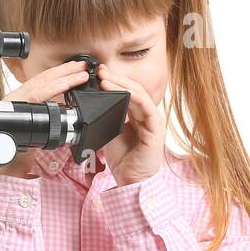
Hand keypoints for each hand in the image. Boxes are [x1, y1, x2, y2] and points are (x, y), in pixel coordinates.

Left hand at [0, 60, 92, 175]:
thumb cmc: (0, 154)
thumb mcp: (14, 153)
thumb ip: (28, 151)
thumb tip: (42, 153)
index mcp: (12, 110)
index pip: (37, 93)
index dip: (56, 86)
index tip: (74, 81)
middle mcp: (14, 100)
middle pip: (40, 81)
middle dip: (63, 72)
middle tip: (82, 68)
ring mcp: (16, 97)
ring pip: (39, 80)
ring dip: (60, 73)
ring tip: (77, 67)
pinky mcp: (20, 98)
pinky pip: (37, 84)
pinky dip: (52, 78)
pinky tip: (63, 76)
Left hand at [95, 64, 164, 185]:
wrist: (132, 180)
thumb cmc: (124, 159)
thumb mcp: (110, 133)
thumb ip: (107, 117)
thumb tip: (93, 103)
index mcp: (138, 115)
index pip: (128, 92)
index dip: (114, 81)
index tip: (98, 74)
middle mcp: (148, 114)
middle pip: (134, 89)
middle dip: (116, 78)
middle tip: (100, 70)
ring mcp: (153, 120)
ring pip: (140, 94)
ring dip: (122, 84)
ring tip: (105, 78)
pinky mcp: (155, 128)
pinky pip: (147, 108)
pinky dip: (133, 97)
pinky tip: (121, 90)